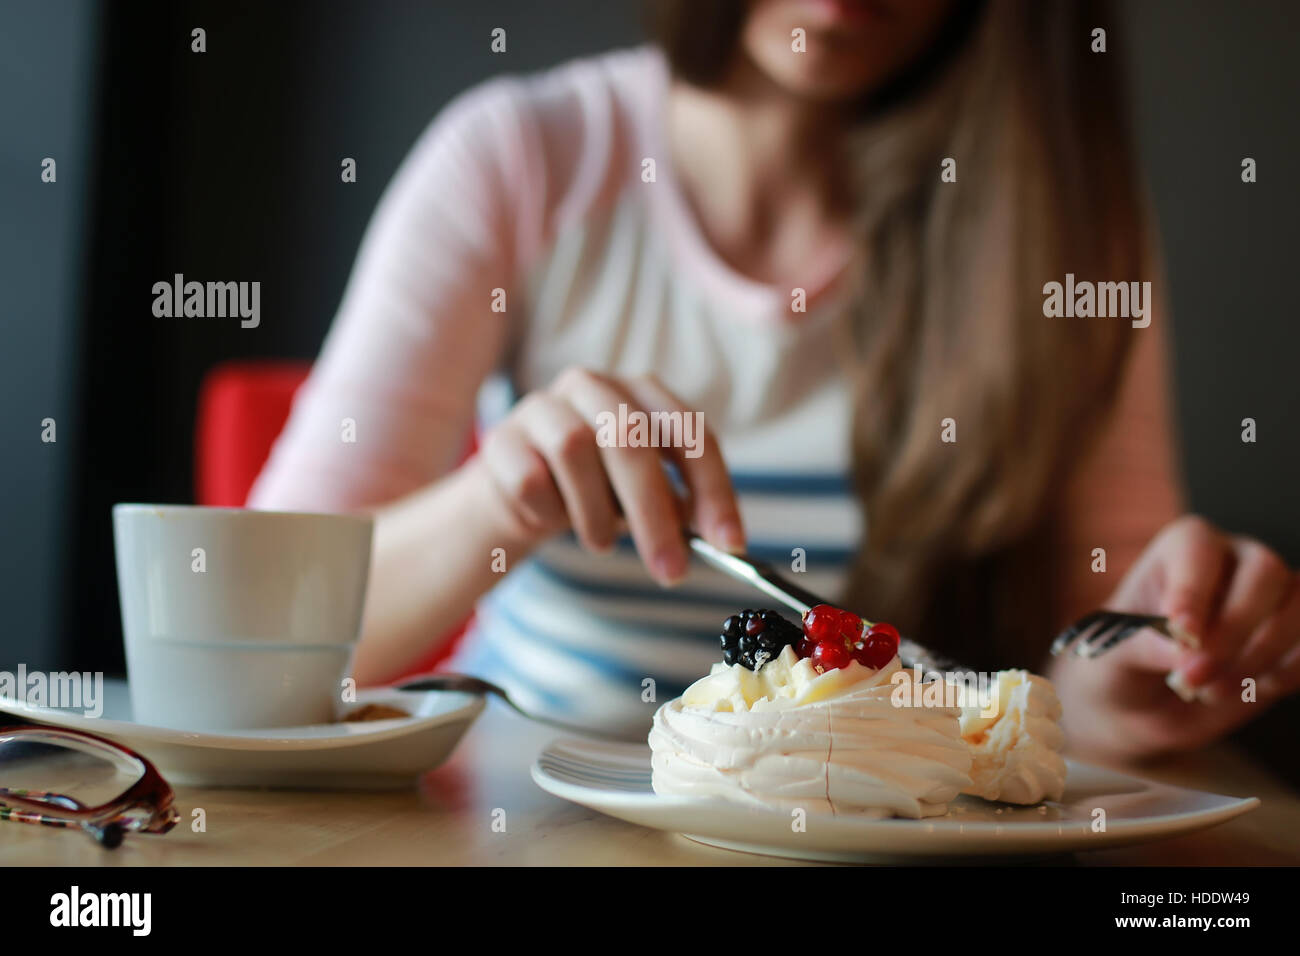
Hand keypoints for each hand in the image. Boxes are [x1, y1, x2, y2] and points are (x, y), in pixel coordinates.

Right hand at [475, 367, 743, 583]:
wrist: (519, 492)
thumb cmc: (597, 491)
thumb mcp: (644, 496)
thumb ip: (678, 507)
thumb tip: (720, 540)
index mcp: (643, 393)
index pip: (689, 432)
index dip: (714, 489)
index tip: (730, 544)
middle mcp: (595, 386)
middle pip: (630, 439)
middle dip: (655, 514)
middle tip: (671, 573)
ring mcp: (544, 405)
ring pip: (574, 449)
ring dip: (594, 514)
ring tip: (600, 540)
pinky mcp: (502, 437)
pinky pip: (530, 478)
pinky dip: (550, 513)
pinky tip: (551, 519)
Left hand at [1051, 515, 1299, 758]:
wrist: (1139, 705)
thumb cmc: (1118, 666)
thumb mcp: (1110, 656)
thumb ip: (1140, 645)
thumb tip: (1183, 649)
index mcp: (1182, 547)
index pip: (1199, 547)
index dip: (1194, 587)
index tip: (1182, 630)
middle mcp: (1234, 560)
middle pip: (1264, 571)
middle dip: (1234, 628)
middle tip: (1194, 676)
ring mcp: (1272, 597)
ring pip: (1298, 606)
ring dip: (1261, 655)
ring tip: (1212, 690)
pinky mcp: (1294, 637)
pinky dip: (1288, 672)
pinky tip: (1252, 690)